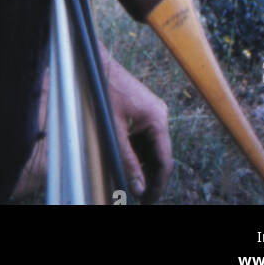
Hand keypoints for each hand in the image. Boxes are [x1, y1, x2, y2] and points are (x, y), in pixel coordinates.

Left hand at [101, 48, 172, 202]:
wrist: (98, 64)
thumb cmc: (105, 92)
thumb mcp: (114, 129)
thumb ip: (127, 159)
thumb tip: (138, 187)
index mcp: (157, 119)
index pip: (165, 160)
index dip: (158, 183)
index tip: (148, 200)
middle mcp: (160, 116)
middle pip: (161, 155)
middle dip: (152, 177)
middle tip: (141, 197)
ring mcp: (153, 113)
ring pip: (153, 148)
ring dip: (145, 166)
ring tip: (135, 185)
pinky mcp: (144, 112)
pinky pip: (145, 138)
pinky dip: (139, 153)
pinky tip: (130, 165)